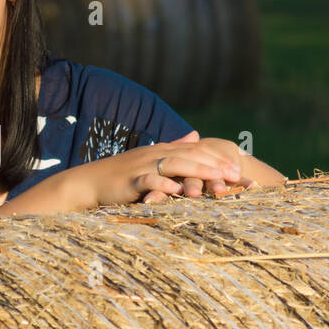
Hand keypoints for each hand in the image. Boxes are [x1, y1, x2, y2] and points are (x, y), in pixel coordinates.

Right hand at [68, 132, 249, 208]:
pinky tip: (179, 192)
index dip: (218, 158)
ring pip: (175, 165)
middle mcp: (155, 155)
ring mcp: (142, 167)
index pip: (196, 150)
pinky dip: (165, 186)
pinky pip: (150, 181)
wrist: (88, 183)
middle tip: (237, 175)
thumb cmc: (120, 177)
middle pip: (190, 155)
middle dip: (215, 164)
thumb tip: (195, 136)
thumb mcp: (149, 160)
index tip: (239, 169)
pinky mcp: (130, 181)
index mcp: (161, 150)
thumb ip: (173, 149)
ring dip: (198, 171)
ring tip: (218, 180)